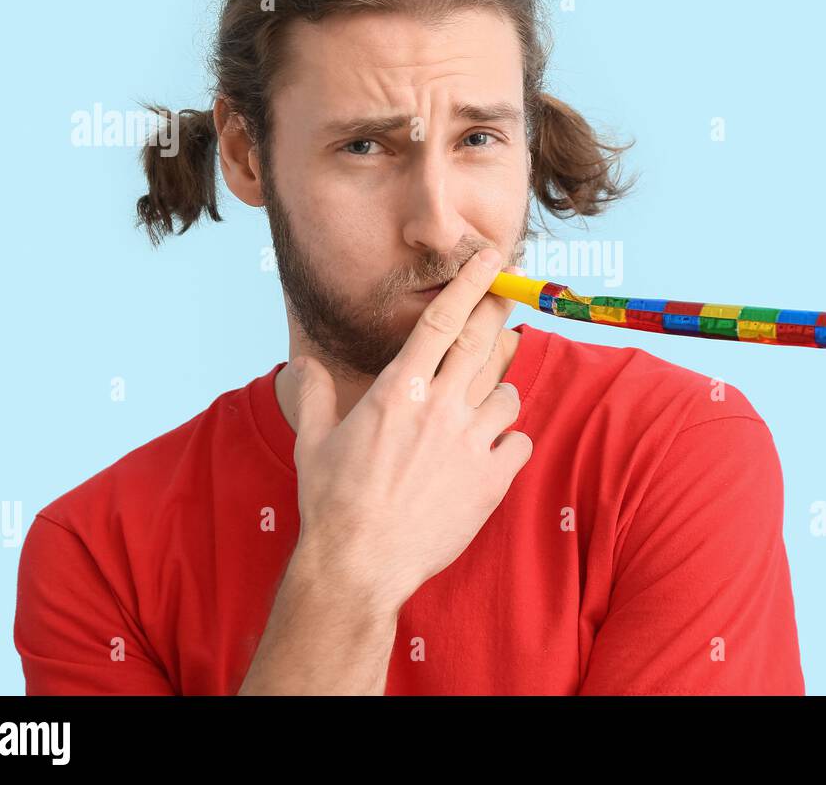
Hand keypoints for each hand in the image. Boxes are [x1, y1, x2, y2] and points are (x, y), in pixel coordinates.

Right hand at [288, 248, 532, 613]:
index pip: (441, 322)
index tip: (492, 259)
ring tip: (480, 408)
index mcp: (399, 391)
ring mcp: (470, 443)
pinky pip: (520, 441)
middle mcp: (440, 408)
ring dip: (498, 393)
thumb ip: (314, 395)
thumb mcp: (312, 442)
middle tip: (509, 299)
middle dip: (499, 314)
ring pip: (507, 394)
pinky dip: (510, 441)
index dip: (471, 284)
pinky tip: (491, 452)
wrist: (359, 565)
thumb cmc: (332, 503)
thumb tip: (305, 366)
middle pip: (483, 344)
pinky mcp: (492, 480)